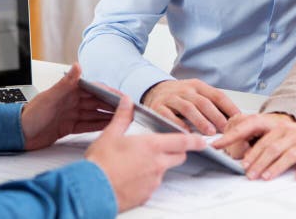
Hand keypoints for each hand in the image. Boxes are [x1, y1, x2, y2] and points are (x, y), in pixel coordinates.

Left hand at [21, 63, 114, 150]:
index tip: (122, 97)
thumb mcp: (50, 98)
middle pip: (96, 102)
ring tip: (122, 119)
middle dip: (112, 106)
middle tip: (128, 110)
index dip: (109, 93)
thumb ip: (66, 83)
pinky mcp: (68, 126)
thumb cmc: (29, 115)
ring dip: (107, 116)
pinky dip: (97, 125)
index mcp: (69, 90)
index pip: (94, 90)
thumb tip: (78, 66)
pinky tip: (108, 127)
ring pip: (94, 114)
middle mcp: (71, 101)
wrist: (17, 134)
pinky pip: (87, 125)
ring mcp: (70, 113)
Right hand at [86, 95, 205, 211]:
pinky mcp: (145, 195)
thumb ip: (122, 117)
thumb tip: (126, 101)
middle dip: (176, 151)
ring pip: (164, 170)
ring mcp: (152, 182)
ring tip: (138, 162)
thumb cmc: (100, 163)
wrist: (91, 191)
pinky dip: (146, 180)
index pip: (183, 141)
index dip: (196, 140)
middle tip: (164, 147)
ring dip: (158, 165)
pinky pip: (151, 185)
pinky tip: (131, 176)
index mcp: (152, 146)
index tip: (204, 140)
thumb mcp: (110, 134)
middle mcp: (157, 164)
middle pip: (178, 156)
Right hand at [141, 79, 240, 134]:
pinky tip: (187, 133)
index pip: (217, 95)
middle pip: (204, 102)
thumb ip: (212, 104)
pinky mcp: (158, 107)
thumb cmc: (180, 97)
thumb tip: (233, 120)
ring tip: (210, 132)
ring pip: (188, 108)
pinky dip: (179, 124)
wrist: (154, 91)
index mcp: (198, 86)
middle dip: (216, 116)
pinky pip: (170, 115)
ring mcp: (171, 98)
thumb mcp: (196, 94)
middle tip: (225, 128)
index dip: (229, 107)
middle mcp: (185, 90)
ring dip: (200, 120)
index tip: (238, 118)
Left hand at [213, 112, 295, 180]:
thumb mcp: (285, 135)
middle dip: (257, 161)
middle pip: (271, 147)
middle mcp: (291, 133)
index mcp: (279, 128)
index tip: (229, 152)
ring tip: (265, 177)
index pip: (257, 135)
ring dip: (275, 167)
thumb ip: (268, 143)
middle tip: (247, 173)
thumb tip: (246, 157)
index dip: (242, 143)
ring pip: (288, 155)